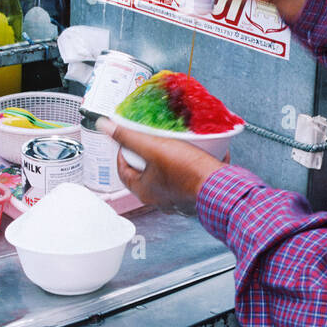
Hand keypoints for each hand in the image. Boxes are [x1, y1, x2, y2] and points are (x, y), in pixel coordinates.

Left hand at [98, 117, 224, 213]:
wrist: (220, 187)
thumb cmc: (188, 172)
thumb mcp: (153, 148)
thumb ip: (128, 137)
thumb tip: (105, 126)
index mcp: (145, 191)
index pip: (123, 171)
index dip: (123, 153)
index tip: (128, 141)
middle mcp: (159, 199)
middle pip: (145, 174)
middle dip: (147, 156)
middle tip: (152, 141)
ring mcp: (177, 199)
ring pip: (165, 177)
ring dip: (168, 162)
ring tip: (173, 146)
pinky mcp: (194, 196)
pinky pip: (184, 180)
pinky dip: (186, 168)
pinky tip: (194, 156)